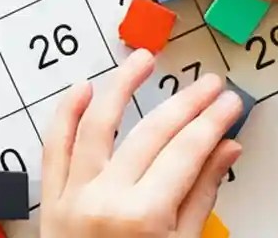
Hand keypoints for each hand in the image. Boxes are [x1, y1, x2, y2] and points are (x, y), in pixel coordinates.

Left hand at [40, 49, 242, 237]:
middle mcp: (106, 201)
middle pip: (152, 134)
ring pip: (96, 126)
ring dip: (120, 86)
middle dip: (185, 102)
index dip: (212, 121)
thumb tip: (226, 149)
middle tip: (208, 83)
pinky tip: (81, 89)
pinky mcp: (49, 200)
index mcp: (144, 218)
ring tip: (142, 60)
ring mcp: (73, 197)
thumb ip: (201, 195)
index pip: (187, 151)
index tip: (229, 101)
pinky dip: (65, 114)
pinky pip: (53, 148)